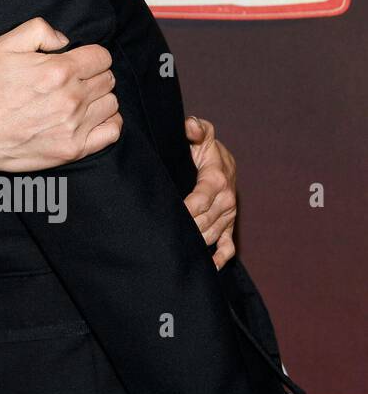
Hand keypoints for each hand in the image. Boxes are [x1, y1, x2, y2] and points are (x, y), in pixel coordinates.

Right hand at [0, 17, 122, 173]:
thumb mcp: (2, 46)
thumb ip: (38, 30)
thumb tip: (64, 40)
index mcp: (59, 70)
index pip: (101, 56)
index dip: (90, 55)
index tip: (77, 60)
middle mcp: (72, 98)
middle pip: (108, 79)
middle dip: (94, 75)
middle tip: (74, 80)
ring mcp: (74, 126)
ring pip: (111, 103)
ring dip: (100, 98)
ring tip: (81, 99)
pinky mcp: (73, 149)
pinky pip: (112, 132)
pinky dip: (108, 122)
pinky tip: (92, 117)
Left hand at [183, 115, 237, 268]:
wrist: (225, 162)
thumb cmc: (206, 149)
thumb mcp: (203, 135)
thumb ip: (197, 129)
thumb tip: (190, 126)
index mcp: (217, 180)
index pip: (199, 200)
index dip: (185, 210)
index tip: (169, 217)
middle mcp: (225, 201)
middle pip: (203, 222)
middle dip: (186, 229)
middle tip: (165, 236)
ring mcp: (228, 216)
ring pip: (211, 235)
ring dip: (196, 244)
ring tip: (176, 251)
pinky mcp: (229, 226)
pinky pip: (228, 247)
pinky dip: (219, 258)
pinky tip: (207, 267)